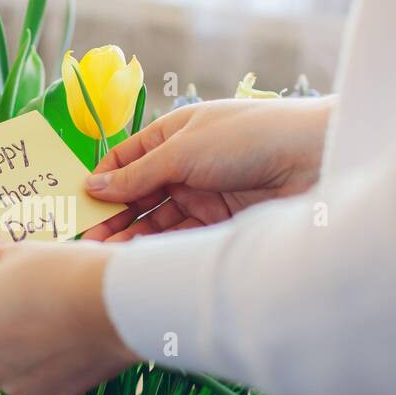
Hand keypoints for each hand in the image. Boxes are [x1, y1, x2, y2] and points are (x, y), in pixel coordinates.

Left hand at [0, 232, 136, 394]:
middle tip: (6, 266)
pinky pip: (34, 369)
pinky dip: (40, 347)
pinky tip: (62, 322)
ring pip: (2, 350)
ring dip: (10, 323)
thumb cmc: (61, 275)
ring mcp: (14, 386)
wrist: (120, 308)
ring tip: (38, 294)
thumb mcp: (18, 252)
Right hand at [83, 98, 331, 241]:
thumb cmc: (251, 136)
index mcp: (173, 135)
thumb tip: (92, 184)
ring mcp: (203, 196)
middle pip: (137, 195)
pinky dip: (157, 249)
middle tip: (87, 240)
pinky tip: (137, 259)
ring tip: (107, 254)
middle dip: (111, 215)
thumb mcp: (183, 149)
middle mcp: (185, 166)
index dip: (100, 182)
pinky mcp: (220, 225)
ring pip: (156, 221)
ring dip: (131, 236)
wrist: (316, 159)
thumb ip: (137, 174)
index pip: (125, 160)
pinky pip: (179, 239)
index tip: (79, 206)